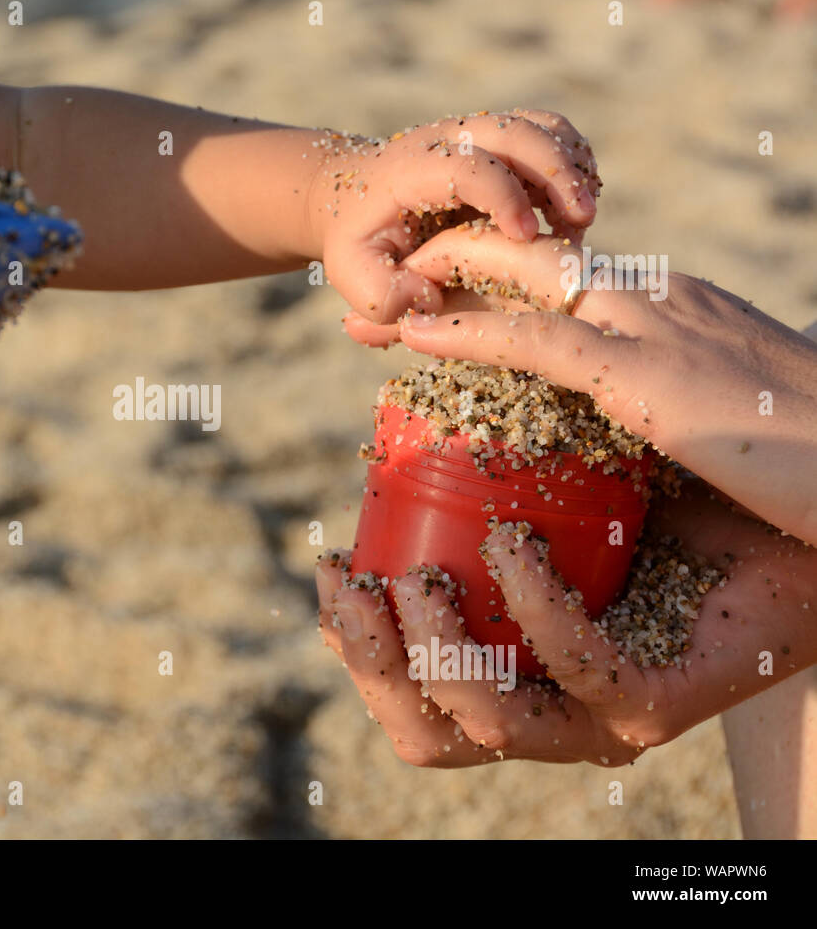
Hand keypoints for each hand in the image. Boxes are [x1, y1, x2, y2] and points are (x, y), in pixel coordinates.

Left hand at [312, 109, 598, 326]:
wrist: (351, 197)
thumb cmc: (357, 243)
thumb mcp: (352, 276)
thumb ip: (382, 296)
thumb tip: (426, 298)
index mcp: (409, 169)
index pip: (465, 165)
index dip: (501, 196)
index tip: (527, 237)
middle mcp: (447, 138)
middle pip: (515, 130)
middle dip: (556, 172)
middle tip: (583, 222)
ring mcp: (478, 132)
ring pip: (540, 125)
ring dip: (572, 166)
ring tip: (582, 220)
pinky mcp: (501, 139)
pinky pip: (550, 133)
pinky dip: (573, 163)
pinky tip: (573, 212)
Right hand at [316, 481, 816, 766]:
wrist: (776, 508)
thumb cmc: (653, 495)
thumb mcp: (535, 477)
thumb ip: (464, 457)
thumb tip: (385, 371)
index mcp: (501, 669)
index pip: (401, 690)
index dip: (347, 641)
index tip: (330, 563)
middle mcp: (541, 705)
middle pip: (421, 732)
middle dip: (369, 663)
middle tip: (359, 584)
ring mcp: (598, 714)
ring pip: (485, 725)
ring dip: (434, 649)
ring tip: (424, 578)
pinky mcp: (655, 702)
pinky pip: (575, 669)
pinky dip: (532, 606)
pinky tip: (516, 543)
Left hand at [343, 227, 816, 544]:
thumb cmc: (809, 450)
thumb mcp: (716, 407)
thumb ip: (658, 399)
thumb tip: (616, 427)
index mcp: (671, 303)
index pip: (565, 269)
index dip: (492, 272)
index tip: (434, 287)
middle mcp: (657, 296)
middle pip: (533, 255)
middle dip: (453, 260)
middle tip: (385, 277)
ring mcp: (651, 327)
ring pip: (524, 277)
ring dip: (441, 281)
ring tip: (374, 294)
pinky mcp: (647, 374)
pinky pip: (535, 337)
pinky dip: (467, 328)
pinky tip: (414, 329)